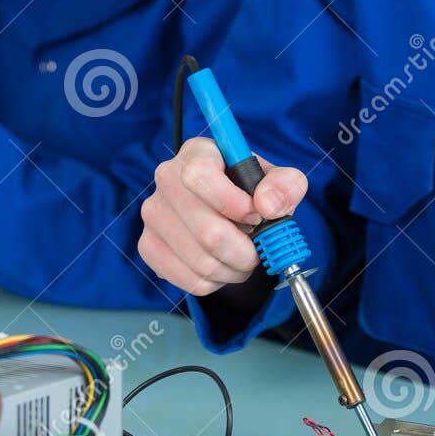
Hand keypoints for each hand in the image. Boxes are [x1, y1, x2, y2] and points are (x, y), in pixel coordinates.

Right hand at [139, 137, 306, 296]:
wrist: (230, 214)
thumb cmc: (253, 193)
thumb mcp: (280, 182)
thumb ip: (286, 185)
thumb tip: (267, 205)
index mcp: (198, 153)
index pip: (198, 175)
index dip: (232, 203)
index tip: (256, 216)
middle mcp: (166, 178)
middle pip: (206, 231)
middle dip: (245, 250)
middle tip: (258, 249)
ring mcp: (153, 214)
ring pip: (201, 262)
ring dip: (234, 269)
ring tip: (243, 257)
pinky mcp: (148, 246)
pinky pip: (190, 281)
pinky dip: (216, 282)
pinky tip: (222, 264)